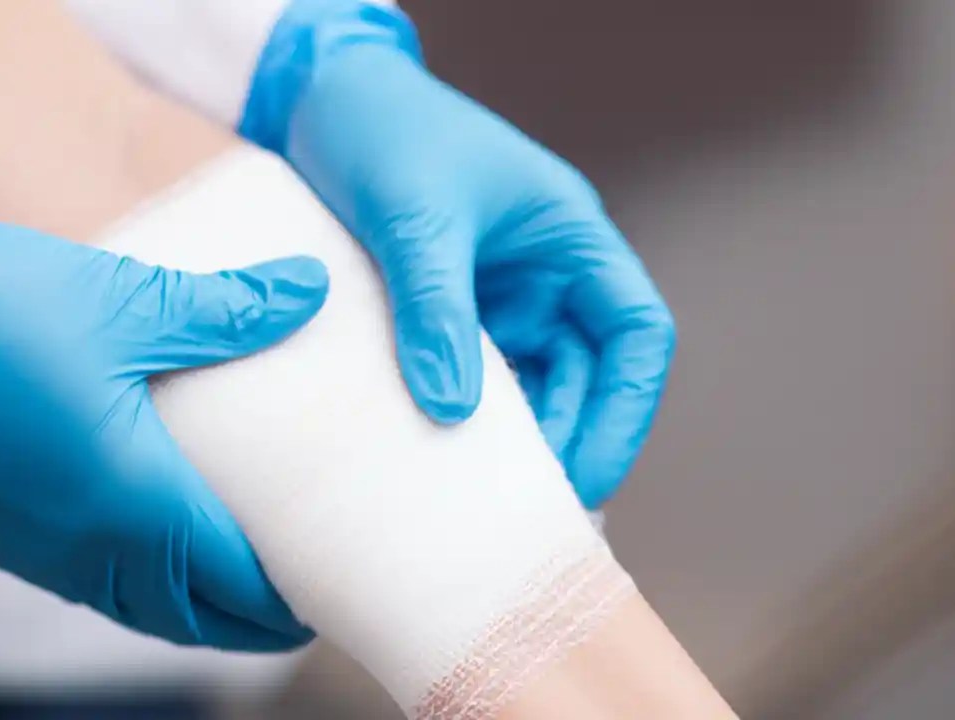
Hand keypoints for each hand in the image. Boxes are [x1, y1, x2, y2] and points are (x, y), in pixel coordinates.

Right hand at [0, 221, 327, 649]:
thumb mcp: (122, 300)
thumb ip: (223, 309)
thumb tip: (307, 292)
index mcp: (136, 501)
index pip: (239, 583)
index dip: (294, 594)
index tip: (336, 580)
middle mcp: (96, 548)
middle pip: (197, 615)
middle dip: (256, 614)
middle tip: (304, 582)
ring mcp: (47, 551)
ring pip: (147, 608)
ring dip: (202, 603)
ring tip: (244, 570)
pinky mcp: (9, 538)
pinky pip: (101, 585)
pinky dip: (149, 583)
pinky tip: (159, 537)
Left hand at [242, 2, 674, 506]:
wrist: (320, 100)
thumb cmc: (385, 131)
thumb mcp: (415, 219)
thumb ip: (435, 310)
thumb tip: (451, 410)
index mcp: (570, 240)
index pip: (634, 336)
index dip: (624, 411)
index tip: (586, 476)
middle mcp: (545, 275)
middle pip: (585, 378)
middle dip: (564, 444)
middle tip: (522, 514)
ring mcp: (497, 297)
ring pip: (527, 386)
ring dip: (510, 440)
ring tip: (479, 504)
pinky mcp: (446, 310)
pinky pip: (469, 375)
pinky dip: (460, 416)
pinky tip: (434, 459)